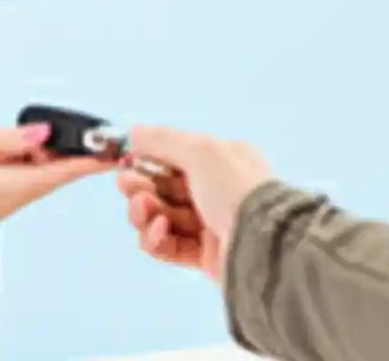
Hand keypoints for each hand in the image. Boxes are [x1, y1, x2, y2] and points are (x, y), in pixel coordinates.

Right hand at [0, 116, 111, 224]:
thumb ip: (7, 137)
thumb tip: (44, 136)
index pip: (49, 177)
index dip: (83, 165)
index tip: (111, 156)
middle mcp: (0, 205)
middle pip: (49, 179)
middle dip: (73, 156)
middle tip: (99, 136)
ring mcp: (0, 207)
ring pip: (41, 179)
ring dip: (52, 158)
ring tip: (50, 136)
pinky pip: (28, 180)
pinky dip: (37, 163)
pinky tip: (32, 146)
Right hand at [116, 126, 273, 281]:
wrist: (264, 243)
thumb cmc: (237, 190)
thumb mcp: (201, 151)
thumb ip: (164, 140)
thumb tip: (134, 132)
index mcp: (222, 161)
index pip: (176, 157)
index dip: (148, 160)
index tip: (125, 163)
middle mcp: (217, 191)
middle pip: (164, 189)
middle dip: (141, 187)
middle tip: (128, 187)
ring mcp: (212, 224)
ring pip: (163, 218)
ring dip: (146, 213)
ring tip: (144, 210)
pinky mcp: (206, 256)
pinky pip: (170, 246)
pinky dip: (157, 239)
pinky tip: (158, 230)